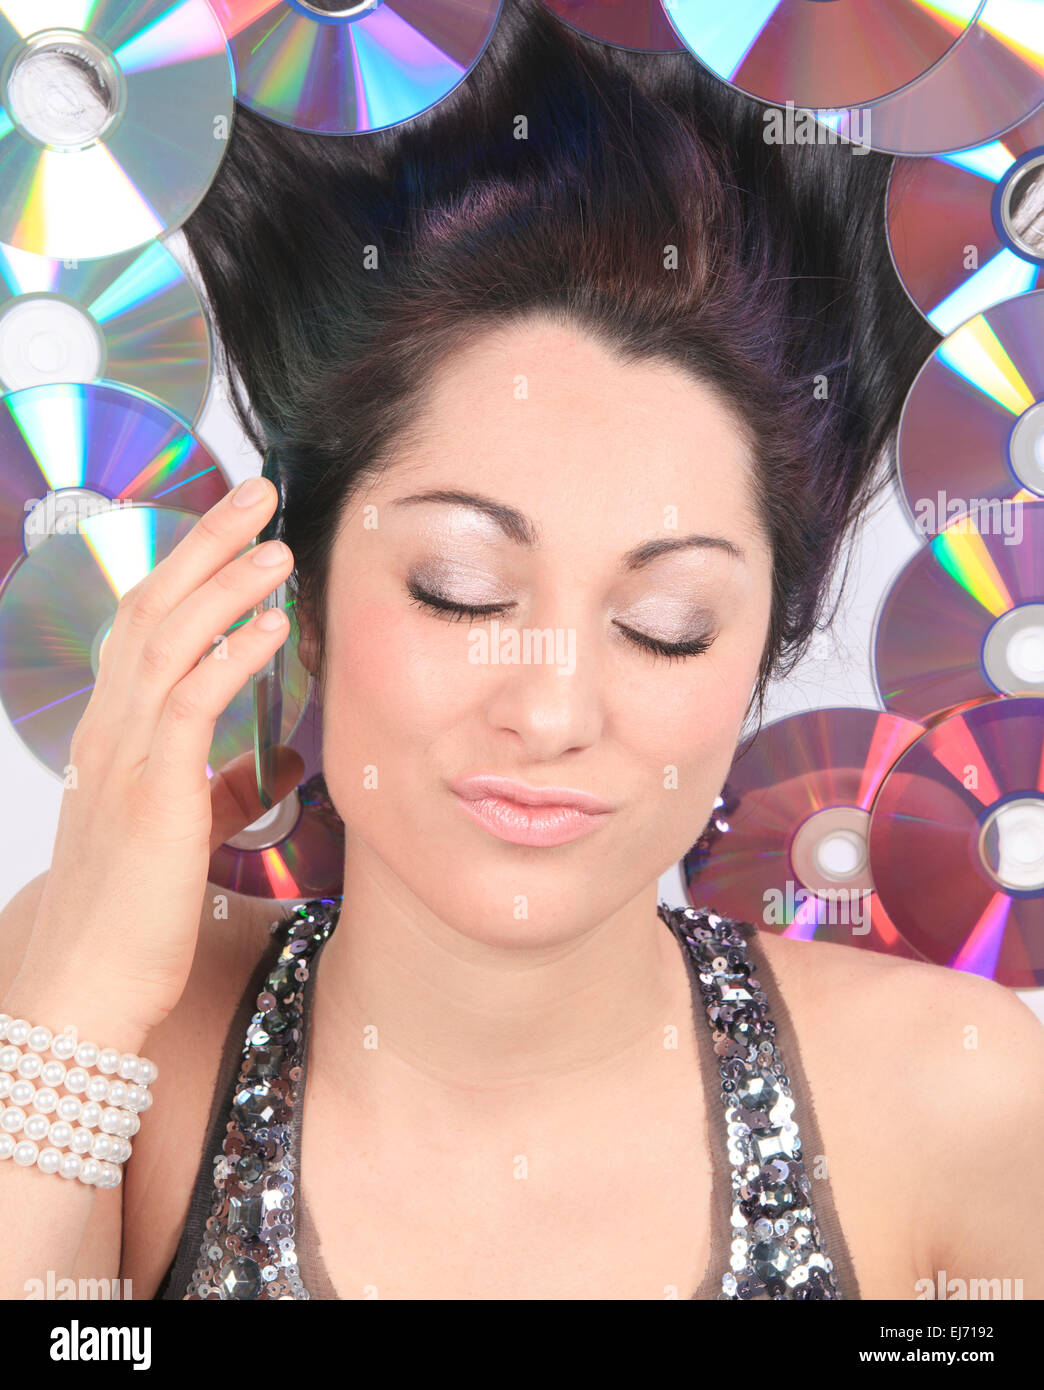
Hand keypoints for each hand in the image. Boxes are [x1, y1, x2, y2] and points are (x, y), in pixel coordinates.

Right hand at [21, 478, 304, 1035]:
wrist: (87, 984)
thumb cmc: (135, 912)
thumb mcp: (185, 829)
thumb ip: (228, 785)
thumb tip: (280, 756)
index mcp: (116, 734)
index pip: (147, 627)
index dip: (190, 571)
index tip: (236, 530)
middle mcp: (111, 730)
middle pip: (152, 608)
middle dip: (205, 544)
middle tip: (257, 493)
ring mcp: (125, 755)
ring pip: (168, 639)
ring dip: (226, 583)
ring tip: (277, 541)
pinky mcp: (152, 790)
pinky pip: (192, 702)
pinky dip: (231, 654)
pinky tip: (272, 625)